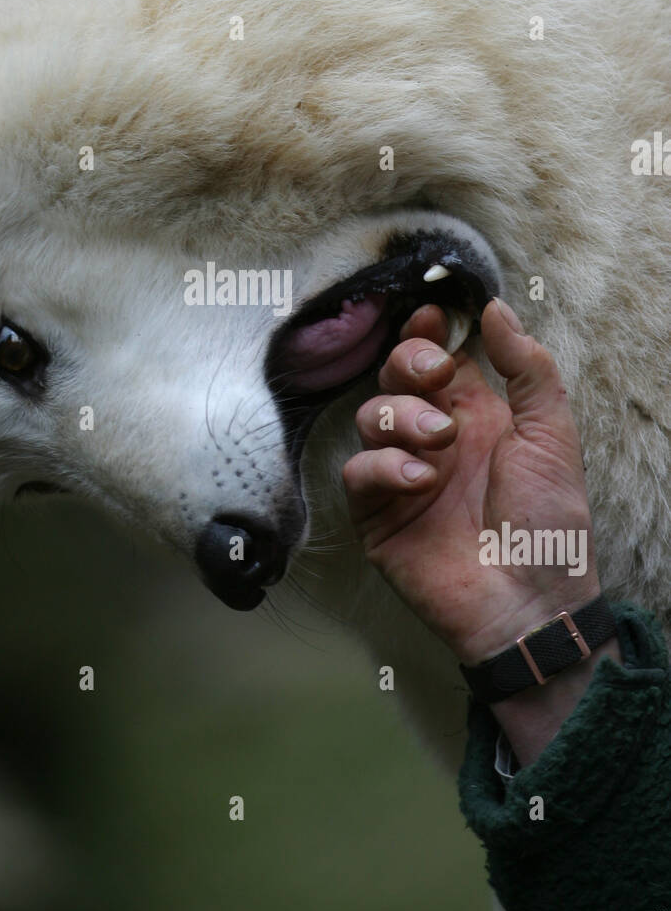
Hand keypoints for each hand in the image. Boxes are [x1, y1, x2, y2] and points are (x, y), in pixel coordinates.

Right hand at [342, 298, 601, 667]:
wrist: (532, 600)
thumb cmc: (549, 523)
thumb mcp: (552, 433)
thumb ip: (528, 368)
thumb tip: (496, 309)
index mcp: (473, 416)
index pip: (435, 358)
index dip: (425, 334)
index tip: (432, 318)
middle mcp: (433, 440)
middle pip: (394, 377)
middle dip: (408, 362)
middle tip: (435, 372)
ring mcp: (401, 477)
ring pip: (370, 417)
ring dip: (402, 416)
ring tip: (440, 442)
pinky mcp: (377, 516)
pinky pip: (358, 472)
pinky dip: (384, 467)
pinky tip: (420, 482)